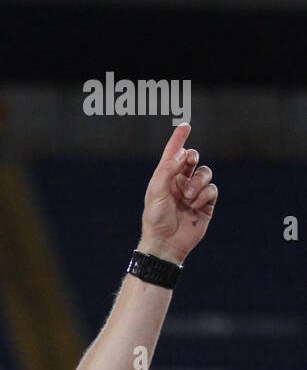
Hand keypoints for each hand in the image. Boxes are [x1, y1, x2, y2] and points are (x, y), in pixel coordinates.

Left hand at [137, 123, 217, 265]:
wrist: (165, 244)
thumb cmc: (156, 219)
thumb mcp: (156, 191)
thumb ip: (168, 169)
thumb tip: (184, 153)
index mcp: (165, 178)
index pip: (173, 154)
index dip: (179, 139)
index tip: (185, 125)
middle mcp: (180, 183)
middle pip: (192, 159)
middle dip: (192, 157)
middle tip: (188, 161)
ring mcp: (194, 193)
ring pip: (205, 173)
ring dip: (198, 181)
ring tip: (188, 196)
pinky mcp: (205, 204)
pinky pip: (212, 189)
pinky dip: (204, 195)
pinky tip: (194, 206)